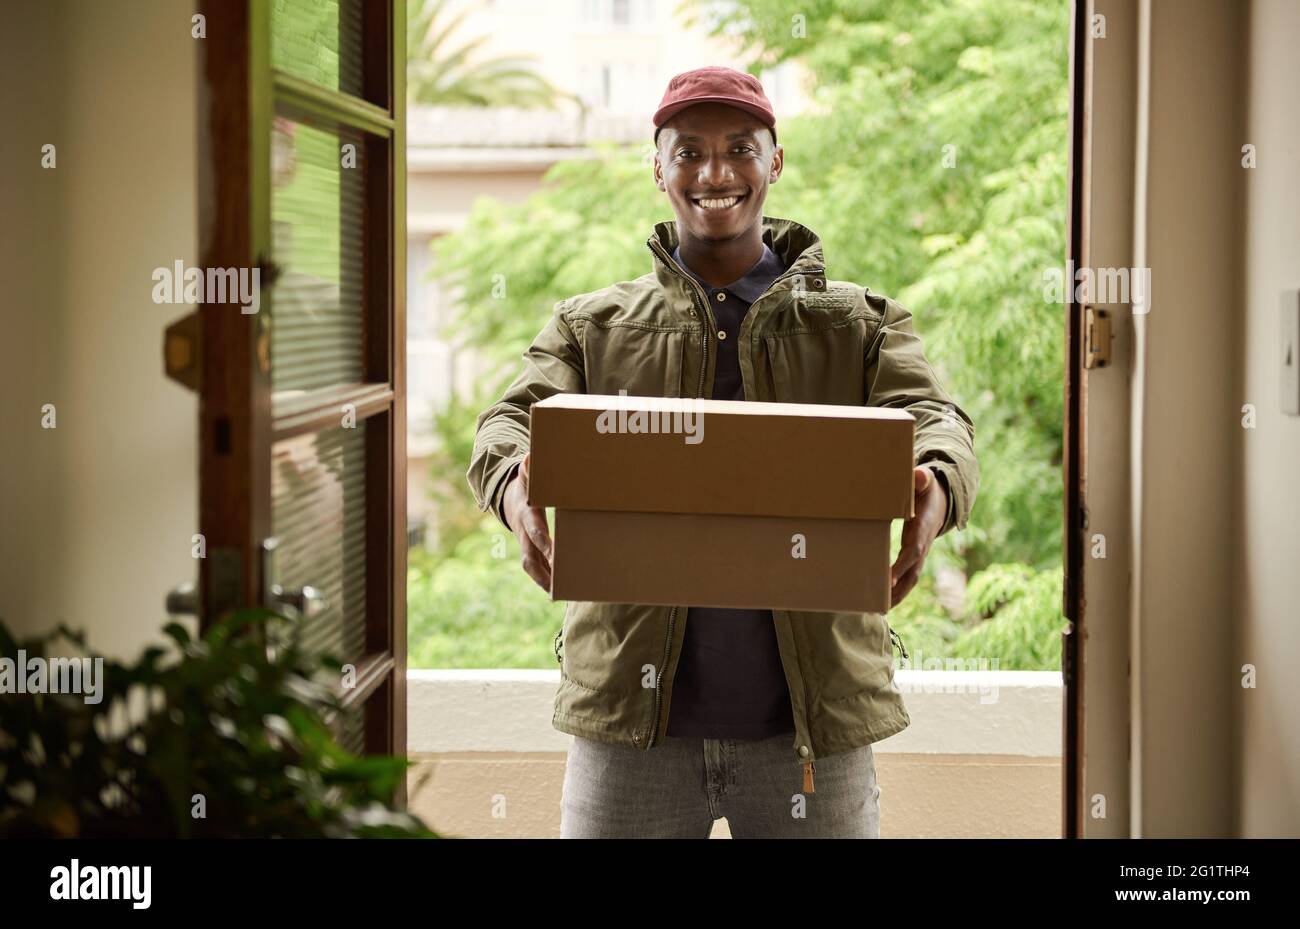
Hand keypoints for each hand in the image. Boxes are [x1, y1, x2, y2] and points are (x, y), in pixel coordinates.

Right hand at [502, 452, 552, 592]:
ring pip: (532, 566)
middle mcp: (524, 533)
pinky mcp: (530, 551)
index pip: (534, 529)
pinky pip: (536, 568)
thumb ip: (529, 470)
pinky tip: (557, 592)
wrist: (511, 500)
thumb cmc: (527, 488)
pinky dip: (545, 580)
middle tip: (558, 583)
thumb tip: (529, 456)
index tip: (553, 550)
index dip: (542, 540)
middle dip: (543, 570)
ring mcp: (525, 544)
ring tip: (558, 595)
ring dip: (544, 581)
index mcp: (527, 515)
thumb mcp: (528, 477)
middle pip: (530, 555)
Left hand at [890, 465, 946, 606]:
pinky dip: (896, 590)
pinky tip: (881, 600)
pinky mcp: (914, 557)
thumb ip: (922, 479)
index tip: (887, 578)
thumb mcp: (925, 482)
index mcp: (923, 528)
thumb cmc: (926, 490)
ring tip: (877, 610)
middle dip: (898, 589)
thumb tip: (920, 475)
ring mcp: (920, 554)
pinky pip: (906, 577)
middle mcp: (923, 545)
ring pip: (910, 579)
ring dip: (896, 595)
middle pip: (913, 573)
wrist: (941, 500)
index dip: (902, 565)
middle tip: (880, 605)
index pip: (914, 550)